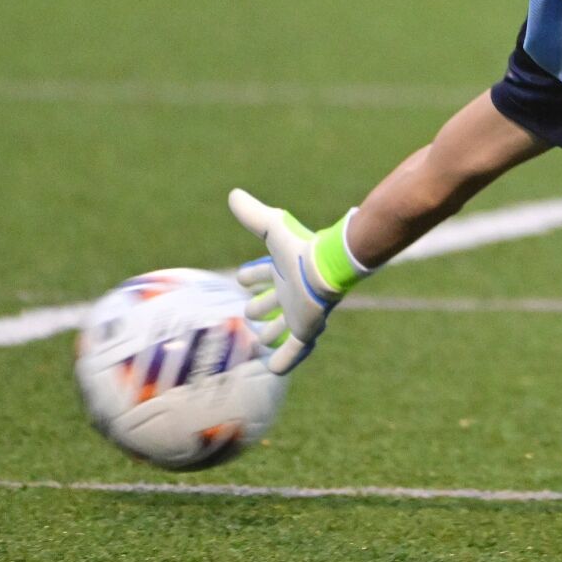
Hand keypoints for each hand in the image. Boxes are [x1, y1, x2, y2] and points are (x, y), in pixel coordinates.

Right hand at [230, 188, 346, 373]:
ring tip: (260, 339)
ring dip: (271, 333)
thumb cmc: (298, 248)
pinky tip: (274, 368)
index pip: (262, 274)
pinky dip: (284, 360)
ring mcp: (298, 313)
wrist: (328, 267)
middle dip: (261, 307)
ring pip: (282, 327)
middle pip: (272, 302)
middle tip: (250, 312)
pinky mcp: (306, 329)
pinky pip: (294, 350)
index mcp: (281, 270)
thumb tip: (233, 193)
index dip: (252, 276)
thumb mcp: (271, 228)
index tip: (242, 278)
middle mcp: (289, 292)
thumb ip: (252, 213)